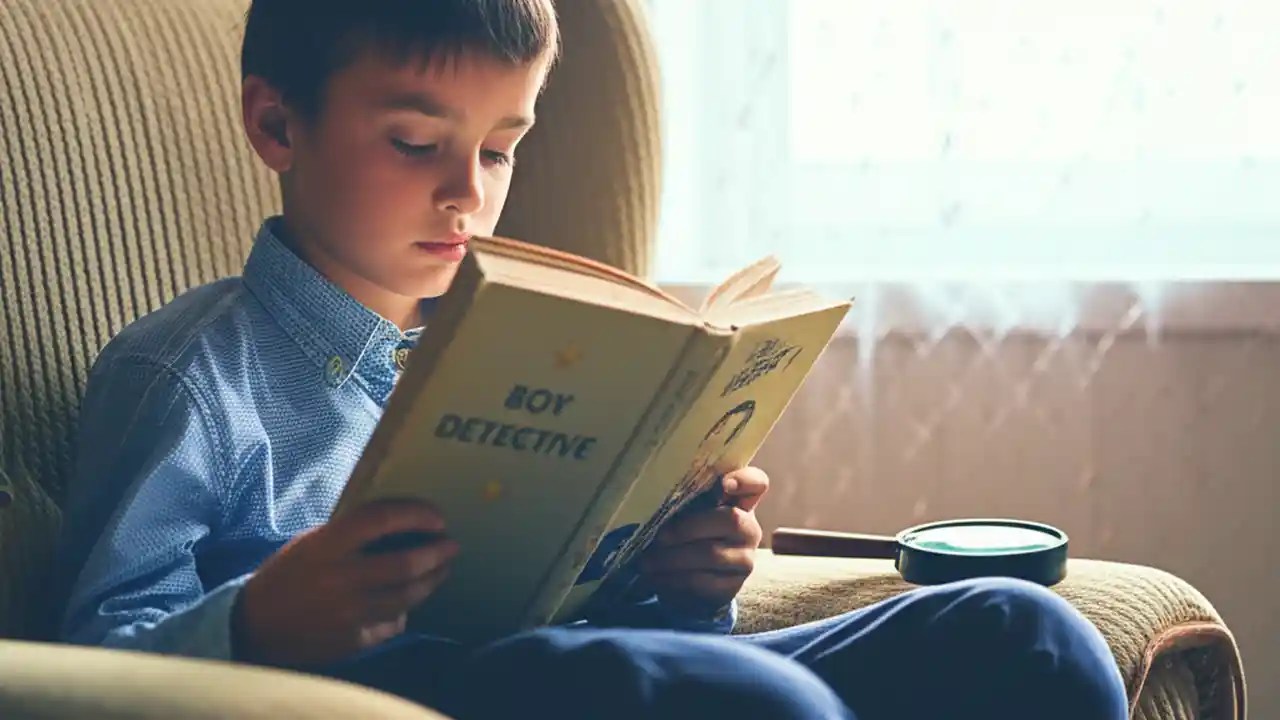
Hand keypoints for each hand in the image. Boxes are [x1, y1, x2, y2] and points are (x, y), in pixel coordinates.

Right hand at [233, 499, 458, 667]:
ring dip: (432, 580)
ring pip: (408, 596)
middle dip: (437, 552)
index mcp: (327, 545)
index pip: (381, 519)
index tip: (438, 517)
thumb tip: (399, 522)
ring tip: (442, 569)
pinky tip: (410, 600)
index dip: (416, 514)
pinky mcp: (354, 640)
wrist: (254, 627)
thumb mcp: (311, 542)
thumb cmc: (287, 576)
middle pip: (405, 564)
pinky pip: (393, 622)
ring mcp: (349, 613)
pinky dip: (405, 610)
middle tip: (452, 545)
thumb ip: (350, 533)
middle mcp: (341, 578)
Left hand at [639, 467, 767, 615]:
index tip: (725, 484)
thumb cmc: (692, 535)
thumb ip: (687, 500)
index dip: (745, 480)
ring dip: (673, 558)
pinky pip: (703, 581)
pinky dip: (674, 579)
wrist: (697, 579)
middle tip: (659, 536)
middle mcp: (749, 529)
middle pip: (730, 520)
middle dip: (688, 528)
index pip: (757, 483)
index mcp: (741, 502)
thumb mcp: (692, 513)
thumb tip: (654, 497)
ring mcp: (745, 559)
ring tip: (647, 561)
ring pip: (711, 554)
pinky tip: (655, 577)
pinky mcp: (732, 586)